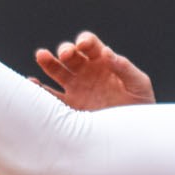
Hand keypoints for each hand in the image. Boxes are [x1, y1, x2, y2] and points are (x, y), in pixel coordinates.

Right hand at [31, 31, 155, 109]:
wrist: (135, 132)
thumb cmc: (142, 105)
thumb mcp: (139, 84)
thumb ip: (125, 68)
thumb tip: (107, 53)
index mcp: (104, 62)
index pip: (90, 45)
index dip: (85, 41)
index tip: (84, 45)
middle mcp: (87, 72)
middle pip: (70, 54)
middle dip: (66, 50)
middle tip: (66, 55)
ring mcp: (76, 88)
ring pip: (57, 70)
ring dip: (48, 61)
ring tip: (42, 56)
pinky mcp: (70, 106)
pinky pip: (51, 96)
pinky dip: (40, 89)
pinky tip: (33, 84)